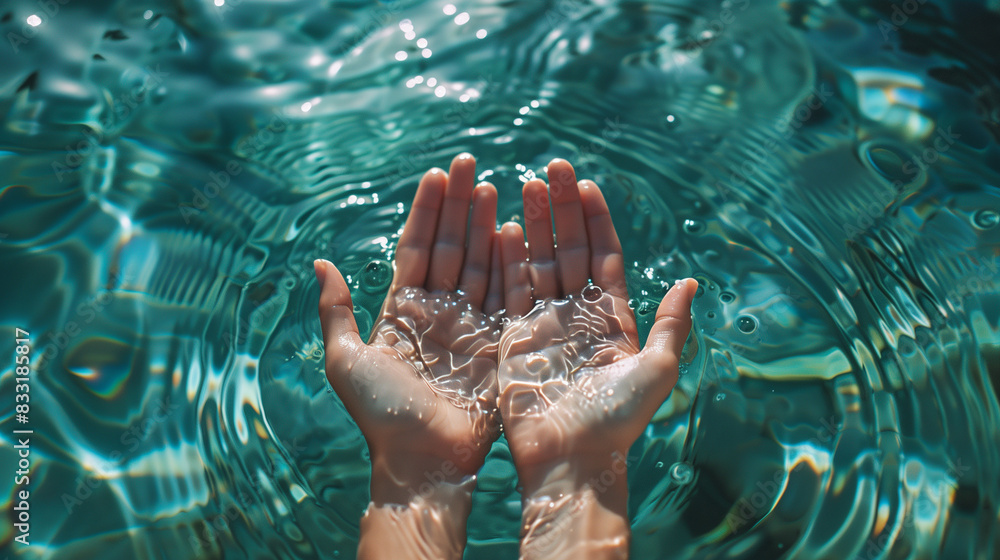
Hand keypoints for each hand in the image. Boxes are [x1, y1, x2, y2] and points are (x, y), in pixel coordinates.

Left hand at [315, 154, 502, 558]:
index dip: (426, 212)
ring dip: (484, 224)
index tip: (436, 175)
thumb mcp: (346, 360)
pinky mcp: (495, 340)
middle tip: (468, 165)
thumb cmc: (382, 414)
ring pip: (478, 262)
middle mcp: (437, 310)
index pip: (416, 248)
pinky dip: (507, 261)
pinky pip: (503, 293)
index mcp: (401, 310)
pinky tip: (510, 229)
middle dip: (458, 206)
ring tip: (491, 186)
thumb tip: (319, 262)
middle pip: (450, 246)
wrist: (423, 459)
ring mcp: (469, 323)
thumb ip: (335, 310)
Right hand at [497, 159, 695, 558]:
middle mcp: (579, 314)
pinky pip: (511, 289)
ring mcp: (546, 323)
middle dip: (562, 208)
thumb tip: (690, 280)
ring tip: (524, 185)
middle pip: (570, 248)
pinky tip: (504, 228)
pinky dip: (507, 259)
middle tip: (551, 168)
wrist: (570, 460)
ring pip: (539, 261)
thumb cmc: (616, 421)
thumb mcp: (655, 370)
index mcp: (614, 318)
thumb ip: (672, 324)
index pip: (604, 255)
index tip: (585, 185)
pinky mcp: (515, 337)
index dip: (595, 219)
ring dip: (534, 224)